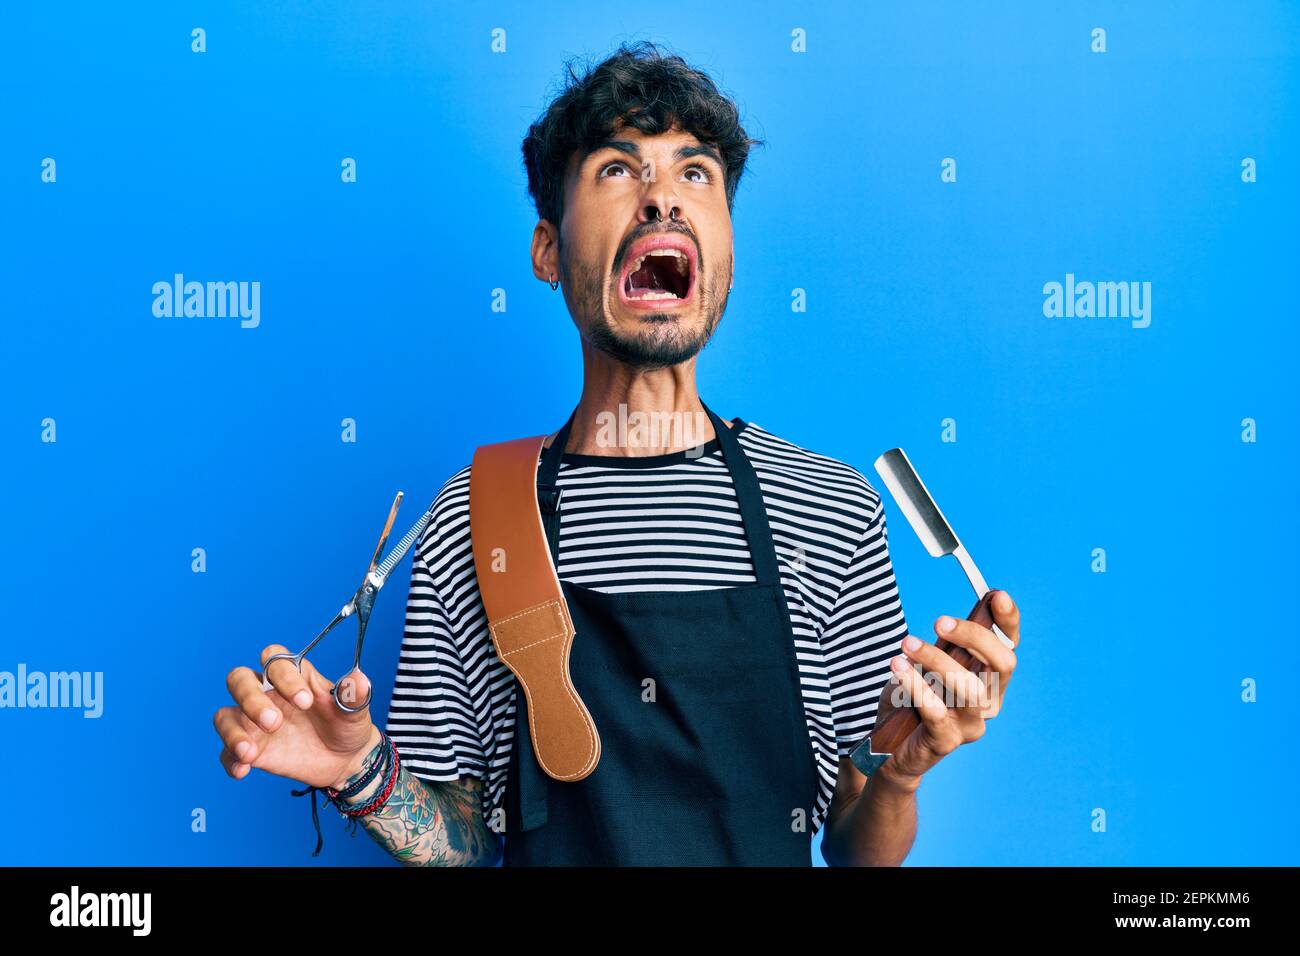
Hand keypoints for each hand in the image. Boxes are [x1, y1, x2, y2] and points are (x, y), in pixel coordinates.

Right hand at [214, 645, 379, 789]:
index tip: (305, 701)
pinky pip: (226, 751)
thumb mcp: (355, 712)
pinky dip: (230, 759)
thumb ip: (353, 695)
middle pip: (239, 680)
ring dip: (232, 732)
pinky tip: (243, 770)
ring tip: (250, 752)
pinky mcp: (251, 749)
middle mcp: (268, 695)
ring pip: (224, 715)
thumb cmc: (347, 726)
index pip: (274, 660)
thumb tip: (358, 678)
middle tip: (275, 723)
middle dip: (251, 699)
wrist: (346, 761)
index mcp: (293, 677)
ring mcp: (255, 723)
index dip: (284, 676)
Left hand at [874, 590, 1019, 783]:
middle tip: (939, 620)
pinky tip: (898, 667)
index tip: (997, 595)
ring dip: (937, 660)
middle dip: (974, 636)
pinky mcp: (946, 741)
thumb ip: (950, 641)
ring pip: (970, 689)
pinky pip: (935, 710)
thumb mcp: (932, 663)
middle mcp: (989, 702)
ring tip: (907, 643)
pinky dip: (915, 684)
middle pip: (1003, 665)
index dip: (1009, 621)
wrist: (890, 748)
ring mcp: (970, 724)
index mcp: (990, 680)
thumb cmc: (914, 698)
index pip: (1010, 647)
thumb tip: (972, 605)